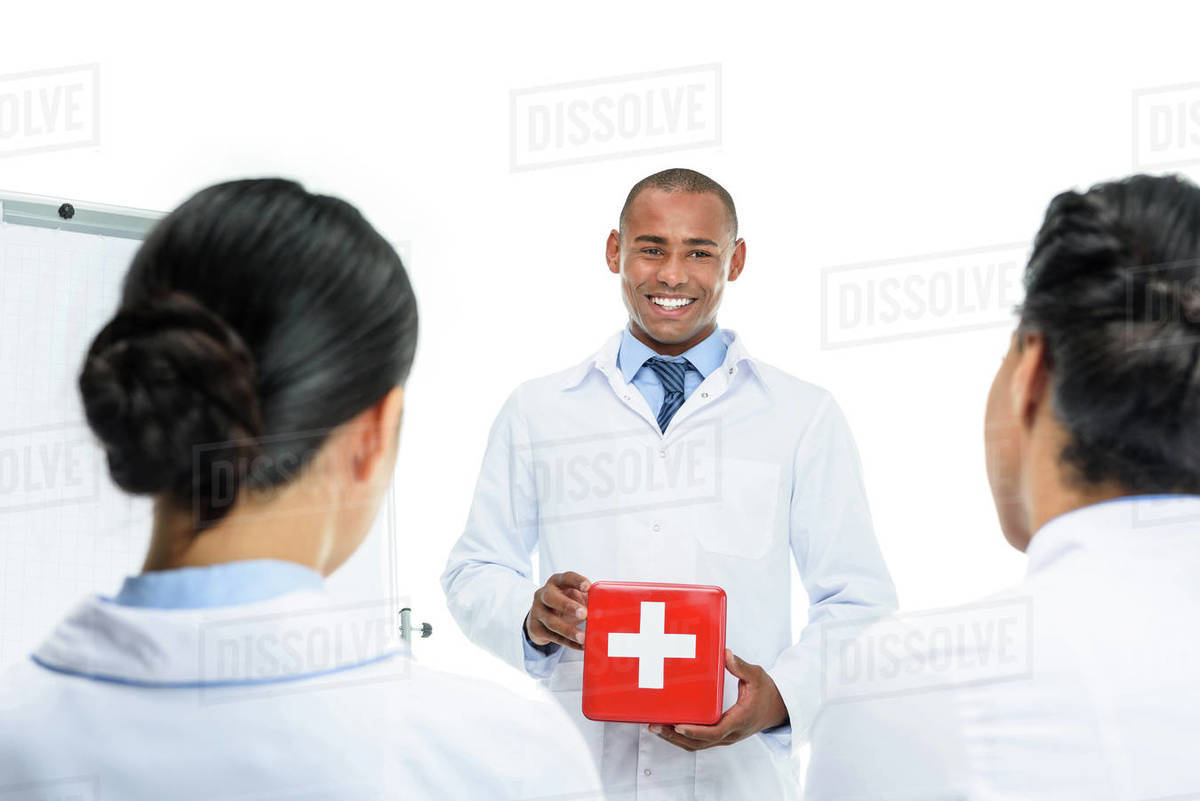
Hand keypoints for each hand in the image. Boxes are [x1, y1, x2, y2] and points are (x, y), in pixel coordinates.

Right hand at [525, 571, 590, 650]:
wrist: (541, 617)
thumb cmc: (563, 602)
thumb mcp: (574, 596)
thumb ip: (587, 598)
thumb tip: (605, 607)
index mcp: (556, 582)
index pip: (566, 578)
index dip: (576, 581)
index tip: (588, 587)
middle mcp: (543, 594)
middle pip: (551, 598)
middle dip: (567, 605)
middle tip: (584, 613)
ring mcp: (537, 612)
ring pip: (551, 621)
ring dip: (568, 630)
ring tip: (583, 636)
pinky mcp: (536, 628)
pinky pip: (552, 637)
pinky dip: (568, 642)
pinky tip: (580, 645)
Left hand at [650, 650, 787, 750]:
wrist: (776, 709)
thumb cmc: (766, 692)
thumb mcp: (757, 676)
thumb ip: (741, 666)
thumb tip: (726, 654)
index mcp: (739, 720)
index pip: (715, 731)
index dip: (696, 731)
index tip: (679, 726)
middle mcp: (730, 734)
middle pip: (700, 743)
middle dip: (676, 737)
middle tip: (655, 726)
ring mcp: (724, 737)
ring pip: (697, 746)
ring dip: (675, 740)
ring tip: (655, 728)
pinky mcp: (720, 736)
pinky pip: (699, 742)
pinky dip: (682, 738)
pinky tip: (667, 728)